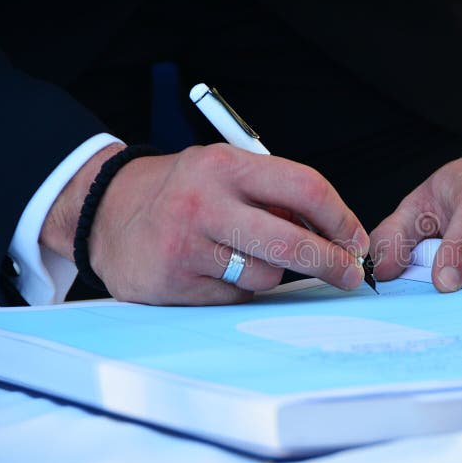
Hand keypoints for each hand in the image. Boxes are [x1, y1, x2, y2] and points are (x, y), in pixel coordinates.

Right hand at [41, 143, 367, 304]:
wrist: (105, 211)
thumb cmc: (183, 192)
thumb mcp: (226, 172)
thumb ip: (275, 196)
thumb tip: (334, 234)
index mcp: (227, 165)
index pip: (305, 189)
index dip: (341, 218)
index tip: (356, 240)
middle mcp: (205, 202)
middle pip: (292, 242)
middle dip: (332, 263)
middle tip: (350, 275)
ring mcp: (186, 244)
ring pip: (265, 275)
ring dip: (270, 273)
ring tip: (240, 254)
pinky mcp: (173, 282)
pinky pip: (234, 297)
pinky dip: (236, 289)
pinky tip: (212, 270)